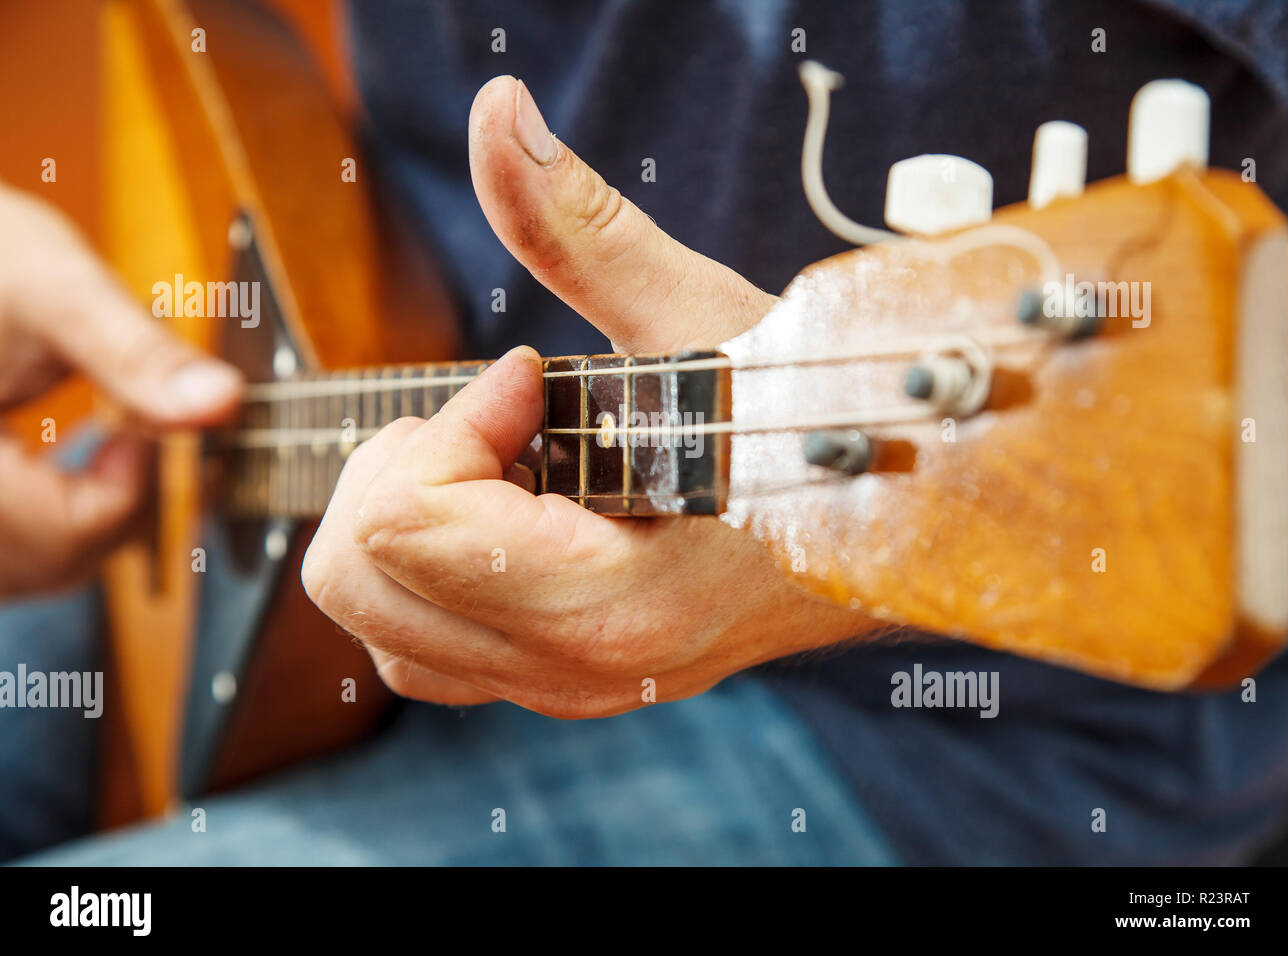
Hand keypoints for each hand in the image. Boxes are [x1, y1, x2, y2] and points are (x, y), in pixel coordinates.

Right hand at [0, 185, 241, 596]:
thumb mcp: (54, 288)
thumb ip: (136, 353)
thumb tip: (224, 401)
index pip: (63, 533)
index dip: (133, 488)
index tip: (145, 428)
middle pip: (50, 560)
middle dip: (119, 507)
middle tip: (140, 435)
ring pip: (31, 566)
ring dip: (88, 519)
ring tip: (112, 444)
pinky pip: (12, 549)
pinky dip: (53, 517)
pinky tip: (74, 463)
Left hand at [301, 77, 873, 715]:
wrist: (893, 519)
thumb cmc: (814, 421)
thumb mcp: (698, 320)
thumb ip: (580, 226)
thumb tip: (497, 114)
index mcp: (606, 601)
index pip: (402, 523)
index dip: (452, 424)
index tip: (534, 378)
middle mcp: (574, 669)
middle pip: (356, 577)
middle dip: (405, 470)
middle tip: (501, 416)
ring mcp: (566, 686)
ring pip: (376, 617)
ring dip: (406, 516)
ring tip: (501, 460)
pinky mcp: (563, 680)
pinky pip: (423, 645)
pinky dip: (425, 567)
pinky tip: (506, 508)